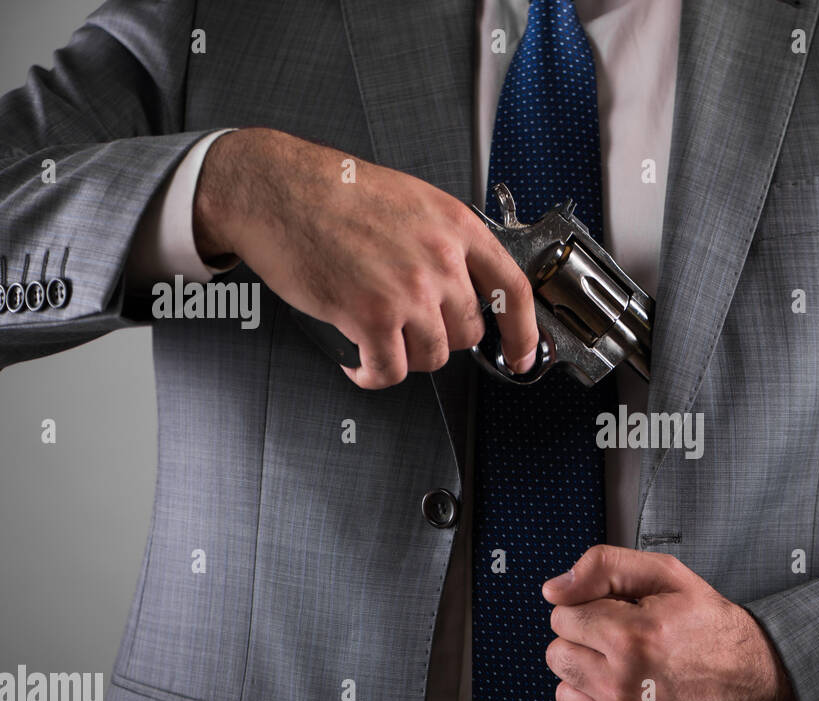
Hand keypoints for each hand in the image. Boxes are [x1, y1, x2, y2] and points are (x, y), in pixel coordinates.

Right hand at [192, 127, 536, 388]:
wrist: (275, 187)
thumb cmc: (332, 190)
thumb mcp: (411, 200)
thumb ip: (444, 241)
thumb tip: (462, 282)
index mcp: (456, 226)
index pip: (511, 290)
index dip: (524, 332)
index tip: (524, 357)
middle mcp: (439, 259)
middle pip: (467, 331)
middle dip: (439, 337)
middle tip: (409, 328)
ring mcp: (407, 290)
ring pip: (432, 356)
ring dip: (406, 356)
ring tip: (380, 339)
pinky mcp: (370, 316)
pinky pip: (388, 370)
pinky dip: (372, 375)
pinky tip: (358, 363)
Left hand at [542, 545, 808, 700]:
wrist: (765, 688)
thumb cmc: (718, 632)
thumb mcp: (670, 577)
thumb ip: (605, 567)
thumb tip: (554, 589)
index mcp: (630, 637)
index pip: (562, 615)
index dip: (591, 610)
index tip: (618, 618)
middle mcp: (624, 686)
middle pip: (558, 655)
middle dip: (585, 644)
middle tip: (626, 646)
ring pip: (565, 695)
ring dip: (590, 682)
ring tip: (631, 676)